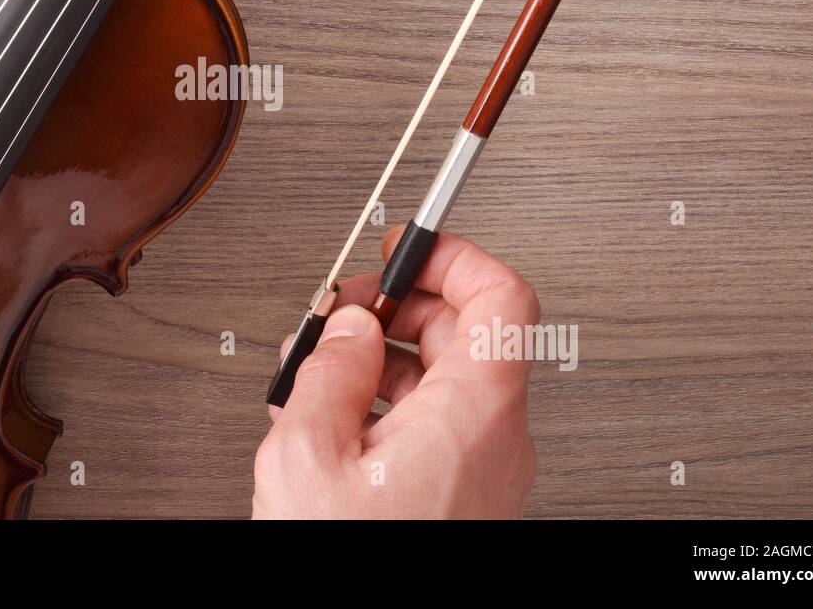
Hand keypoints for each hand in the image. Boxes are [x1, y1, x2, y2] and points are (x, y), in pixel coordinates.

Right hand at [253, 227, 538, 518]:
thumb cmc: (358, 563)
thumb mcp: (310, 455)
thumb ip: (331, 374)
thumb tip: (348, 329)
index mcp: (474, 413)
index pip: (502, 297)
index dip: (451, 256)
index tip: (406, 248)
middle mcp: (497, 440)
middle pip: (467, 332)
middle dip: (396, 308)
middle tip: (341, 312)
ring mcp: (486, 473)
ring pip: (448, 381)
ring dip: (385, 358)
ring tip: (322, 369)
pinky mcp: (466, 498)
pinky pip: (440, 428)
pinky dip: (392, 404)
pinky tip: (337, 415)